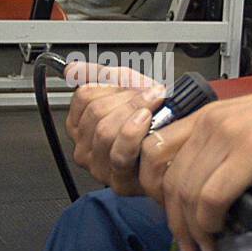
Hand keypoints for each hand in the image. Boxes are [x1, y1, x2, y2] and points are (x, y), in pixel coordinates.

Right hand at [64, 61, 166, 193]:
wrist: (179, 139)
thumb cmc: (155, 116)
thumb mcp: (127, 87)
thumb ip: (98, 76)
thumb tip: (71, 69)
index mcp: (80, 125)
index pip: (84, 96)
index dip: (111, 86)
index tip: (133, 84)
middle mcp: (85, 148)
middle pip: (95, 113)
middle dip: (127, 100)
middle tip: (149, 95)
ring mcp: (99, 167)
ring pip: (105, 131)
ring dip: (133, 113)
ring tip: (153, 106)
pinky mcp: (118, 181)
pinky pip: (119, 153)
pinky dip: (134, 133)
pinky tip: (147, 121)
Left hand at [139, 78, 251, 250]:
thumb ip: (230, 151)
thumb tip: (218, 193)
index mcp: (209, 115)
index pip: (156, 150)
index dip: (157, 190)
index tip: (175, 215)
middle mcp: (211, 122)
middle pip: (166, 176)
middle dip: (172, 218)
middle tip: (189, 242)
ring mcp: (228, 136)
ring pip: (186, 190)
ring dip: (191, 227)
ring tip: (206, 247)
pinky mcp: (250, 154)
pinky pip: (211, 196)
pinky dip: (210, 223)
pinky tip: (220, 234)